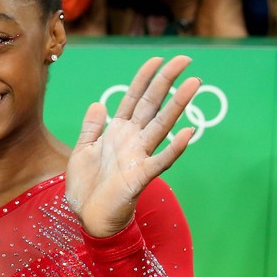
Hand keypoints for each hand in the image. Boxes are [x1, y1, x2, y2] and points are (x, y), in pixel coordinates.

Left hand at [66, 55, 199, 237]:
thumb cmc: (86, 187)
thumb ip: (91, 128)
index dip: (144, 78)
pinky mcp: (140, 177)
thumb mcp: (82, 151)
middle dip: (167, 81)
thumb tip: (98, 103)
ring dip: (178, 105)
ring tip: (194, 84)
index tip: (157, 58)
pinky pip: (160, 160)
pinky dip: (174, 148)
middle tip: (185, 59)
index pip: (134, 98)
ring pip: (161, 125)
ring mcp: (139, 157)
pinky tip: (188, 134)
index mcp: (118, 132)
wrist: (88, 217)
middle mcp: (132, 140)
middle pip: (152, 104)